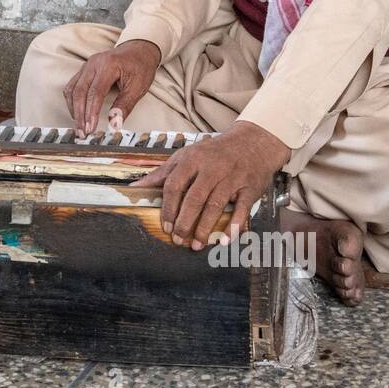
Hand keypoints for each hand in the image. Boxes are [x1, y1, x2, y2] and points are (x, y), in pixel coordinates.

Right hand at [63, 39, 160, 135]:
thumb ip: (124, 106)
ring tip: (79, 126)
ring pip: (72, 89)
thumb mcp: (138, 87)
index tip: (90, 129)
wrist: (139, 50)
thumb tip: (114, 124)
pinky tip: (77, 113)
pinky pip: (72, 86)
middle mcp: (93, 63)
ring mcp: (87, 65)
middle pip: (79, 92)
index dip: (91, 112)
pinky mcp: (84, 70)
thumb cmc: (140, 67)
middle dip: (79, 115)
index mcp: (108, 65)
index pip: (95, 92)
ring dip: (74, 109)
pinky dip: (73, 101)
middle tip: (83, 133)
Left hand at [131, 120, 290, 248]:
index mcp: (192, 159)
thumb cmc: (213, 153)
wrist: (252, 142)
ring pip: (215, 206)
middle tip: (178, 239)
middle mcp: (212, 168)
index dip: (168, 208)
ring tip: (196, 245)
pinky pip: (241, 210)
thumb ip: (162, 173)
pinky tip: (224, 240)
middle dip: (184, 222)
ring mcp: (232, 178)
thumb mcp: (186, 156)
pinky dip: (233, 226)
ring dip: (204, 228)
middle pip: (194, 199)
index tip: (165, 227)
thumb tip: (136, 188)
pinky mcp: (249, 188)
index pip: (175, 186)